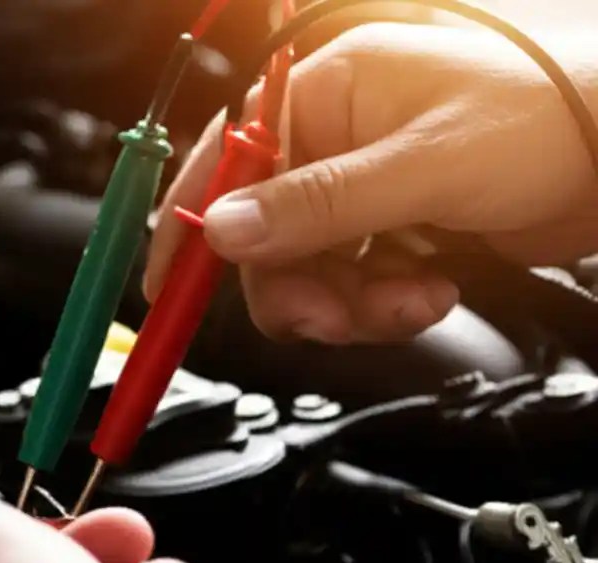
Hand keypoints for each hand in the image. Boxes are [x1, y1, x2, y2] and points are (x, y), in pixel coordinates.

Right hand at [147, 22, 597, 343]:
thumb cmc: (545, 117)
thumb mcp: (423, 164)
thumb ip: (318, 205)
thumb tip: (228, 231)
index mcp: (325, 93)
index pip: (228, 160)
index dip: (193, 224)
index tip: (167, 284)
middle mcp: (336, 139)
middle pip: (266, 236)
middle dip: (294, 288)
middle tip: (330, 318)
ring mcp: (366, 189)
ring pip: (309, 271)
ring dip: (349, 305)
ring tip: (407, 302)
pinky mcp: (397, 230)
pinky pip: (354, 285)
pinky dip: (384, 305)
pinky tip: (429, 291)